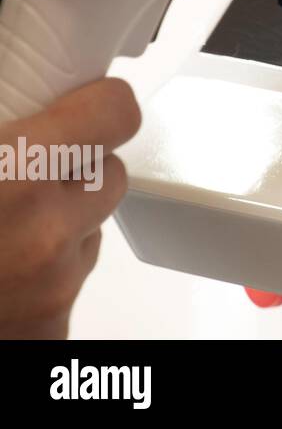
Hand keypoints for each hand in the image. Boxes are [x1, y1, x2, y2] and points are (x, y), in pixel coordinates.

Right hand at [0, 79, 139, 338]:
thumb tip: (13, 108)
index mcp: (14, 173)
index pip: (114, 115)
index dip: (100, 105)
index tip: (85, 104)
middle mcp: (46, 231)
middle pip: (107, 176)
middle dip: (72, 172)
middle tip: (20, 177)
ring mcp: (54, 286)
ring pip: (90, 231)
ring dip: (58, 225)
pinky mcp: (52, 331)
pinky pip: (71, 282)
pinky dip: (43, 274)